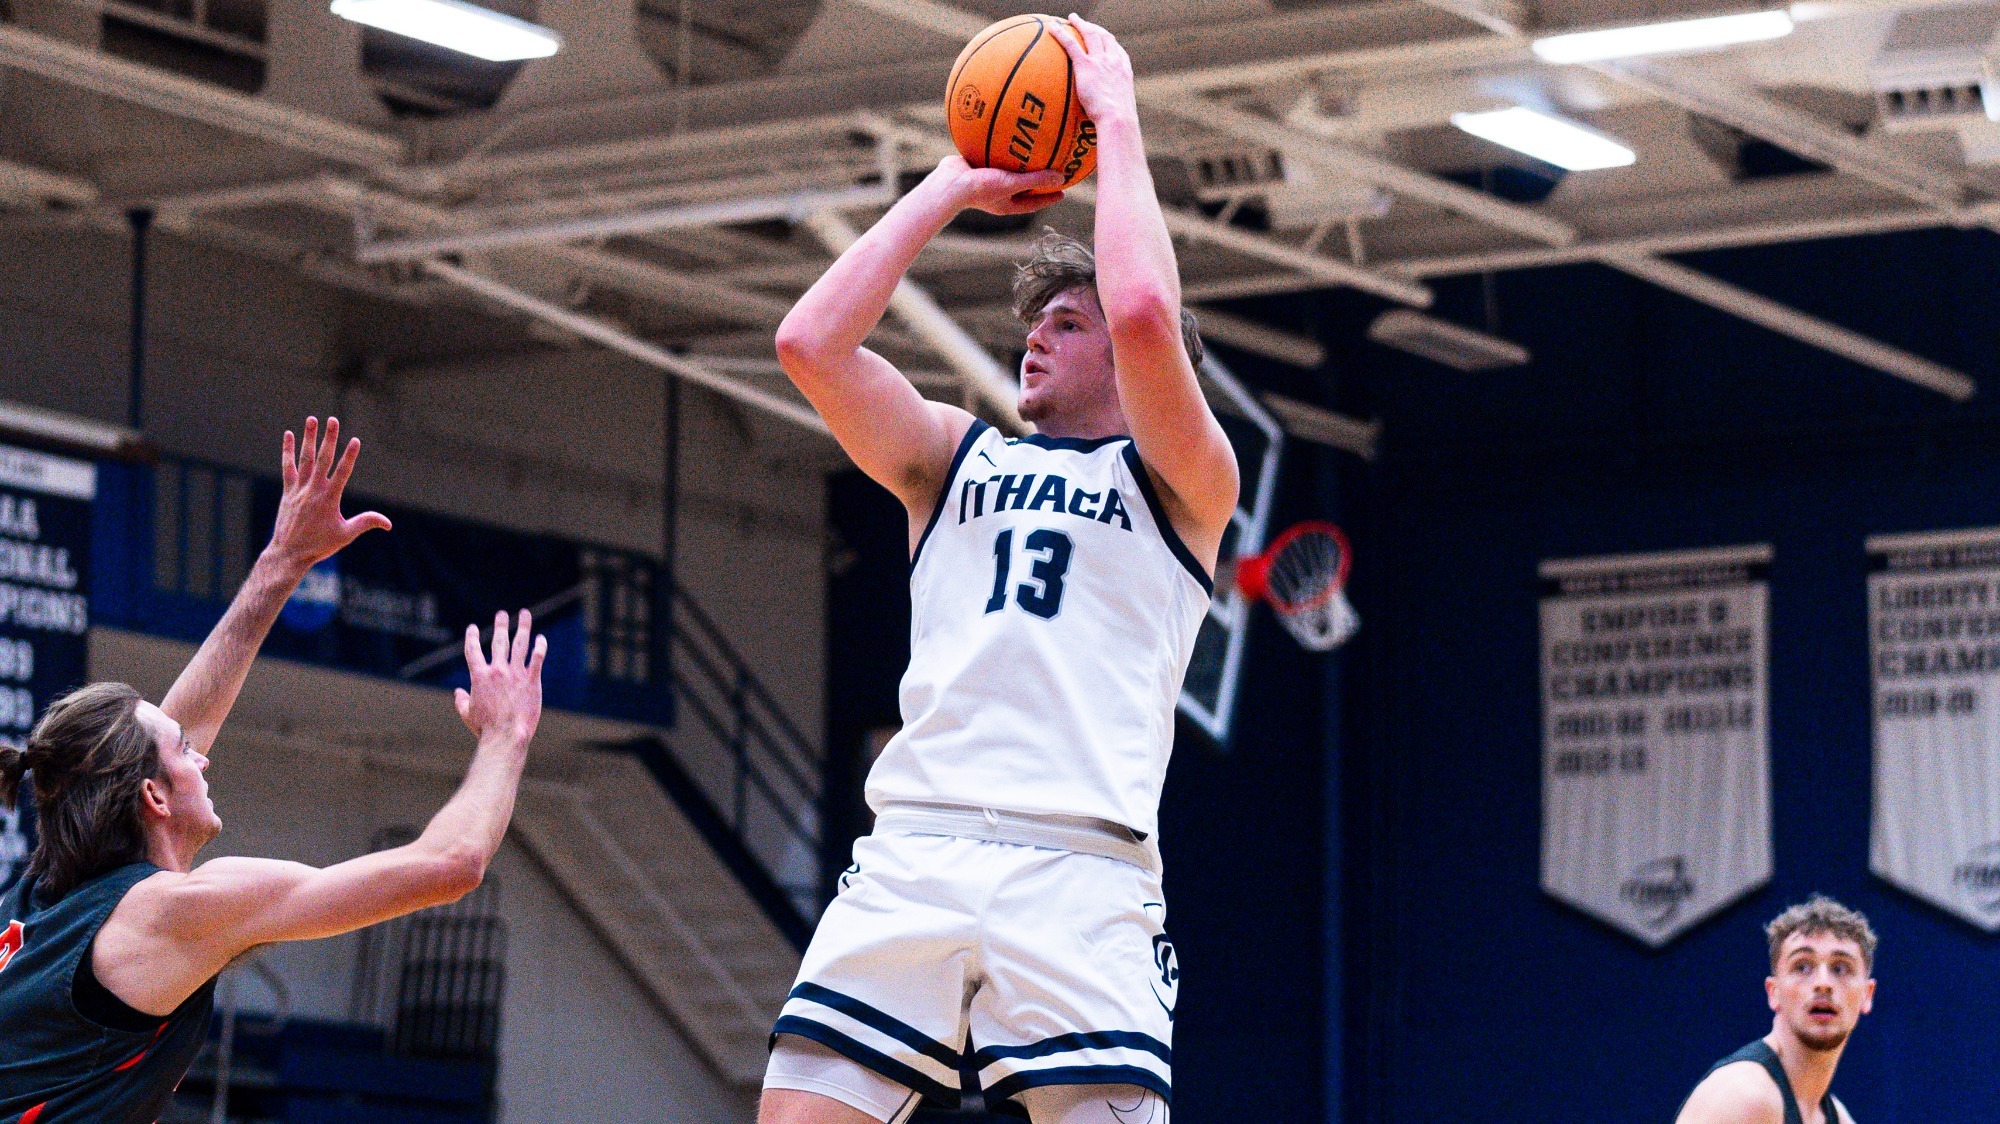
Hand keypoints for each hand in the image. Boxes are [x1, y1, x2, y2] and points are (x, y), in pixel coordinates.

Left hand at [270, 417, 391, 569]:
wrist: (289, 553)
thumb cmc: (320, 545)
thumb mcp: (346, 535)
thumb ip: (366, 523)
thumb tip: (388, 523)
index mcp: (330, 498)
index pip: (342, 472)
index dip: (350, 455)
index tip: (355, 440)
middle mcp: (314, 490)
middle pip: (323, 458)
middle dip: (329, 438)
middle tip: (333, 419)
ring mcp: (299, 489)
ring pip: (305, 458)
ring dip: (309, 438)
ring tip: (312, 419)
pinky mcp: (288, 491)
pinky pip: (288, 467)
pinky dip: (288, 451)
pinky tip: (289, 435)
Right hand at [455, 610, 545, 744]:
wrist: (506, 736)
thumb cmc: (486, 728)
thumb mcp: (468, 714)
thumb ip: (461, 701)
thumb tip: (458, 693)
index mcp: (479, 677)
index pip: (472, 650)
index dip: (471, 637)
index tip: (472, 627)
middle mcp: (498, 671)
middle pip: (499, 641)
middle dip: (500, 625)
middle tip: (502, 613)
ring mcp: (516, 674)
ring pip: (520, 644)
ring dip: (522, 627)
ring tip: (524, 614)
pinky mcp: (532, 681)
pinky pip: (537, 659)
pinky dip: (540, 647)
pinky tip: (541, 638)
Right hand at [932, 155, 1065, 214]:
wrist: (947, 183)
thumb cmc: (979, 188)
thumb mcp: (1011, 184)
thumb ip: (1035, 180)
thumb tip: (1061, 176)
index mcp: (1007, 203)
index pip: (1034, 202)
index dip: (1049, 197)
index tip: (1063, 190)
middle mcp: (998, 192)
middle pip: (1023, 184)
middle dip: (1036, 176)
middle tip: (1053, 166)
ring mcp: (987, 178)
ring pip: (1008, 167)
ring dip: (1019, 158)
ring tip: (1033, 146)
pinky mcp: (977, 164)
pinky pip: (994, 153)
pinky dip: (1002, 145)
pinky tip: (1009, 131)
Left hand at [1056, 15, 1136, 124]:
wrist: (1118, 118)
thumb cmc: (1118, 123)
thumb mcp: (1119, 113)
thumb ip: (1111, 109)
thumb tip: (1104, 123)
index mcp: (1124, 71)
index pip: (1117, 51)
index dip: (1109, 42)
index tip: (1103, 39)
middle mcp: (1114, 61)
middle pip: (1105, 37)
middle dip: (1095, 28)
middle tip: (1085, 24)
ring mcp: (1102, 61)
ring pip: (1090, 34)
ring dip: (1080, 24)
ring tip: (1071, 18)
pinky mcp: (1087, 65)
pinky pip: (1071, 44)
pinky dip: (1061, 33)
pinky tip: (1052, 28)